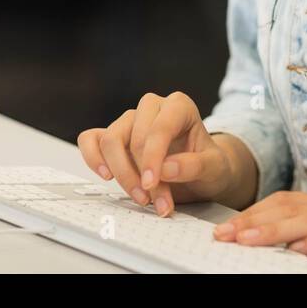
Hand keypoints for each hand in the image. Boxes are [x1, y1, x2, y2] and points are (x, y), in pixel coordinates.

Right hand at [77, 91, 234, 217]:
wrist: (202, 173)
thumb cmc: (209, 164)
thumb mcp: (215, 167)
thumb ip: (195, 165)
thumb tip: (166, 169)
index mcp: (179, 106)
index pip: (159, 127)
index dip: (153, 157)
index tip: (152, 183)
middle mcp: (152, 108)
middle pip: (133, 136)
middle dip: (139, 173)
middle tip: (152, 201)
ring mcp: (130, 120)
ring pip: (110, 140)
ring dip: (120, 173)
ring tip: (139, 197)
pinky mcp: (114, 136)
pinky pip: (91, 139)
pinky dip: (92, 157)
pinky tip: (106, 175)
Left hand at [212, 191, 306, 270]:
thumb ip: (289, 238)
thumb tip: (246, 239)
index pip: (280, 201)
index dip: (251, 214)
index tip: (224, 231)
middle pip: (290, 208)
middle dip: (255, 222)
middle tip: (228, 235)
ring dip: (276, 230)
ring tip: (250, 240)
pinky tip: (298, 250)